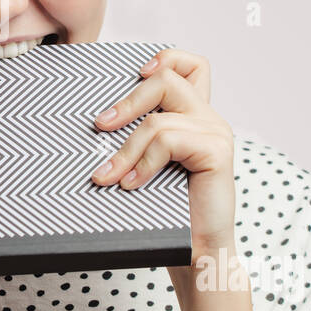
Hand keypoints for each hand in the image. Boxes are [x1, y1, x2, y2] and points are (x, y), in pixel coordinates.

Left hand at [89, 49, 235, 254]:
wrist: (196, 252)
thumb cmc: (168, 211)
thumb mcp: (147, 165)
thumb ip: (137, 139)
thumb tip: (93, 124)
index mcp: (195, 117)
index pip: (192, 65)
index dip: (165, 58)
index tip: (137, 73)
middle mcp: (209, 119)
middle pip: (167, 79)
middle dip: (127, 101)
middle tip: (99, 125)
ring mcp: (216, 132)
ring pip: (158, 118)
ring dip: (125, 148)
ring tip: (107, 176)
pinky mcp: (217, 151)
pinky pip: (167, 139)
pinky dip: (142, 162)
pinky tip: (131, 184)